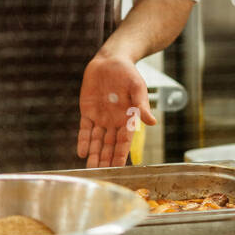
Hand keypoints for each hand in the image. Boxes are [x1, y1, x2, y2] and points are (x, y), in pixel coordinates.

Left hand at [77, 51, 156, 167]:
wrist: (112, 60)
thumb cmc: (128, 73)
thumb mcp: (137, 87)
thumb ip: (141, 105)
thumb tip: (152, 122)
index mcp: (128, 118)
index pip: (124, 141)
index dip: (121, 154)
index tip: (118, 167)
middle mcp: (114, 121)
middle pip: (110, 145)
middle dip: (106, 159)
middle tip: (102, 173)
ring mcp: (100, 118)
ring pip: (97, 140)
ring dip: (94, 154)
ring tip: (91, 168)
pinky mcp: (88, 112)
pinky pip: (85, 130)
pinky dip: (83, 141)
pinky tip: (82, 152)